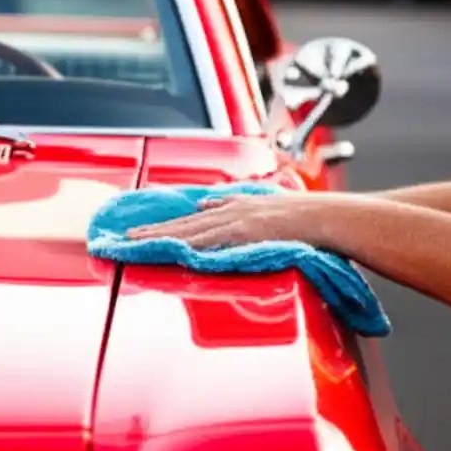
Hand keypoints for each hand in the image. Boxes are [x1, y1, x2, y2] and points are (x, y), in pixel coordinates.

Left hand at [126, 191, 363, 249]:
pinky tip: (170, 249)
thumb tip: (207, 201)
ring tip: (134, 244)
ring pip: (189, 230)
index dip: (165, 225)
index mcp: (233, 206)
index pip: (192, 217)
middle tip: (123, 238)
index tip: (141, 229)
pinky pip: (210, 241)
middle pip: (182, 223)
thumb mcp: (265, 204)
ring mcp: (235, 221)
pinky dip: (188, 244)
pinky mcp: (243, 232)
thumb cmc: (304, 216)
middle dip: (152, 230)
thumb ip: (235, 204)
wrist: (327, 216)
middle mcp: (230, 210)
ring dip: (160, 237)